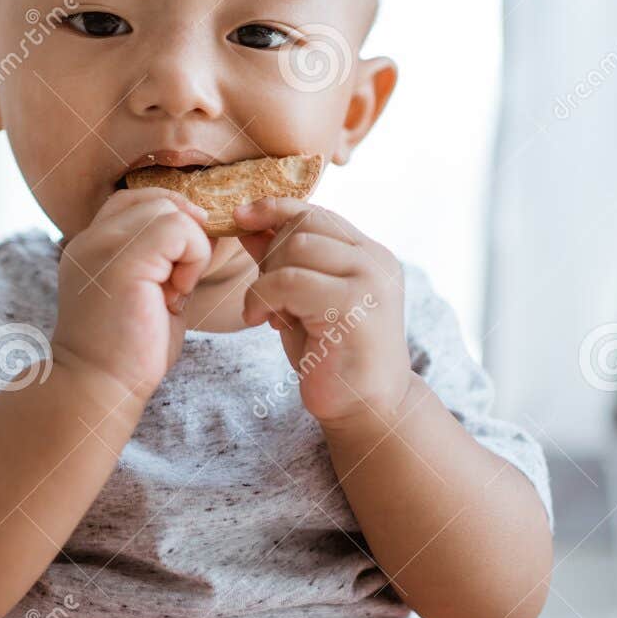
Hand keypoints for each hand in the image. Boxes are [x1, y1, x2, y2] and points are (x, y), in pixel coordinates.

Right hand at [50, 188, 212, 407]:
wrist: (100, 389)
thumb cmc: (128, 352)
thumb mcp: (150, 290)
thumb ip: (167, 256)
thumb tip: (205, 225)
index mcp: (94, 243)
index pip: (138, 200)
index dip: (171, 223)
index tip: (176, 271)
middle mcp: (92, 236)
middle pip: (159, 200)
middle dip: (184, 239)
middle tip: (174, 288)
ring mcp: (103, 244)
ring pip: (172, 211)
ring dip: (189, 252)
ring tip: (171, 294)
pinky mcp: (123, 259)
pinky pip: (179, 230)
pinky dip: (192, 260)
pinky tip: (175, 297)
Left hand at [233, 197, 414, 426]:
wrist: (366, 410)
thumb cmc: (331, 357)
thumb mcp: (300, 301)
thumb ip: (281, 262)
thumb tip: (249, 223)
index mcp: (369, 255)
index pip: (317, 212)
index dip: (275, 207)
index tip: (240, 215)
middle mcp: (375, 261)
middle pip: (305, 224)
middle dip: (270, 253)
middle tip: (263, 295)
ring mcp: (369, 281)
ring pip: (296, 247)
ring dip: (266, 278)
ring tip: (264, 312)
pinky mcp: (353, 306)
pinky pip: (290, 281)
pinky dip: (262, 297)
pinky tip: (259, 321)